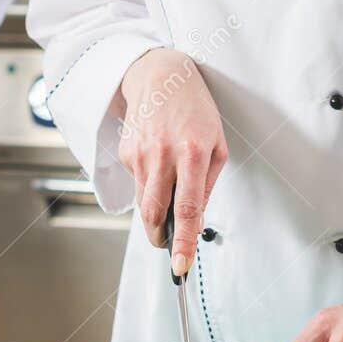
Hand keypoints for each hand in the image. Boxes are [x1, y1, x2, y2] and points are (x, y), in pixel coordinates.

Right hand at [118, 47, 227, 276]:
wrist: (160, 75)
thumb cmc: (195, 109)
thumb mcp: (217, 145)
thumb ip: (206, 186)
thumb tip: (194, 223)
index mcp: (194, 153)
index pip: (186, 209)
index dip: (182, 242)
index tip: (180, 266)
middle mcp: (164, 154)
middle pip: (153, 213)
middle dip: (159, 237)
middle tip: (167, 245)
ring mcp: (140, 153)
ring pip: (142, 202)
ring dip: (154, 211)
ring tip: (168, 190)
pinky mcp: (125, 152)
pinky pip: (137, 181)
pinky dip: (148, 182)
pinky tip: (157, 160)